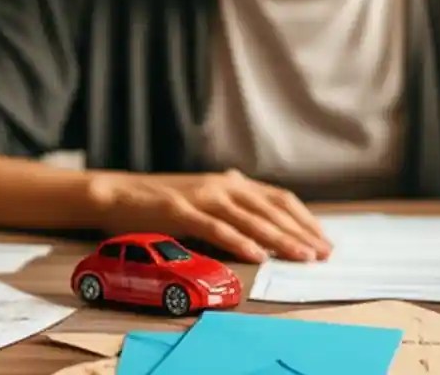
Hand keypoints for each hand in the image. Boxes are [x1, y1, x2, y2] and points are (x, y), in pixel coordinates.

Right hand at [85, 168, 332, 263]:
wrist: (117, 194)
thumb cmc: (162, 201)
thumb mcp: (204, 197)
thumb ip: (231, 206)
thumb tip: (263, 229)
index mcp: (231, 182)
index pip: (278, 198)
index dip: (303, 219)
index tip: (323, 239)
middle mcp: (223, 185)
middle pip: (272, 209)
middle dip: (301, 232)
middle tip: (323, 253)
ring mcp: (202, 197)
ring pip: (251, 219)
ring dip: (279, 239)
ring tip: (301, 256)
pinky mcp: (181, 212)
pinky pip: (217, 229)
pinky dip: (240, 242)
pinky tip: (257, 256)